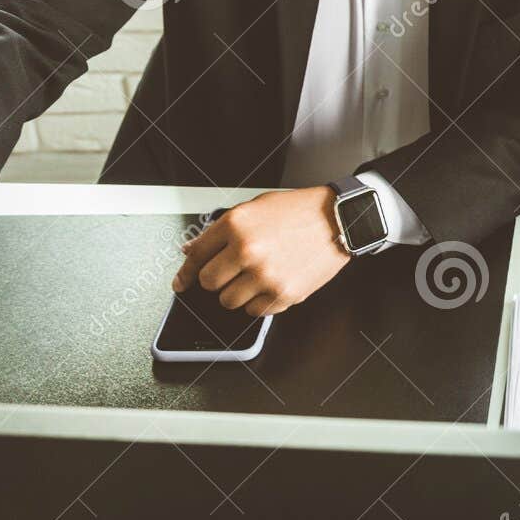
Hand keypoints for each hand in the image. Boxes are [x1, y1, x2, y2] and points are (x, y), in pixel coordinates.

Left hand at [172, 187, 351, 315]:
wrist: (338, 220)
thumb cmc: (298, 211)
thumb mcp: (254, 208)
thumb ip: (220, 230)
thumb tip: (192, 250)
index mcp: (236, 225)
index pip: (196, 257)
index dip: (185, 273)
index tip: (181, 283)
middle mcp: (247, 251)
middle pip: (209, 283)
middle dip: (218, 279)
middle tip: (234, 272)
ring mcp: (266, 275)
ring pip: (229, 301)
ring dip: (238, 293)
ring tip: (256, 277)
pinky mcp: (284, 294)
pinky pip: (255, 311)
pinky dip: (260, 302)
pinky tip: (272, 283)